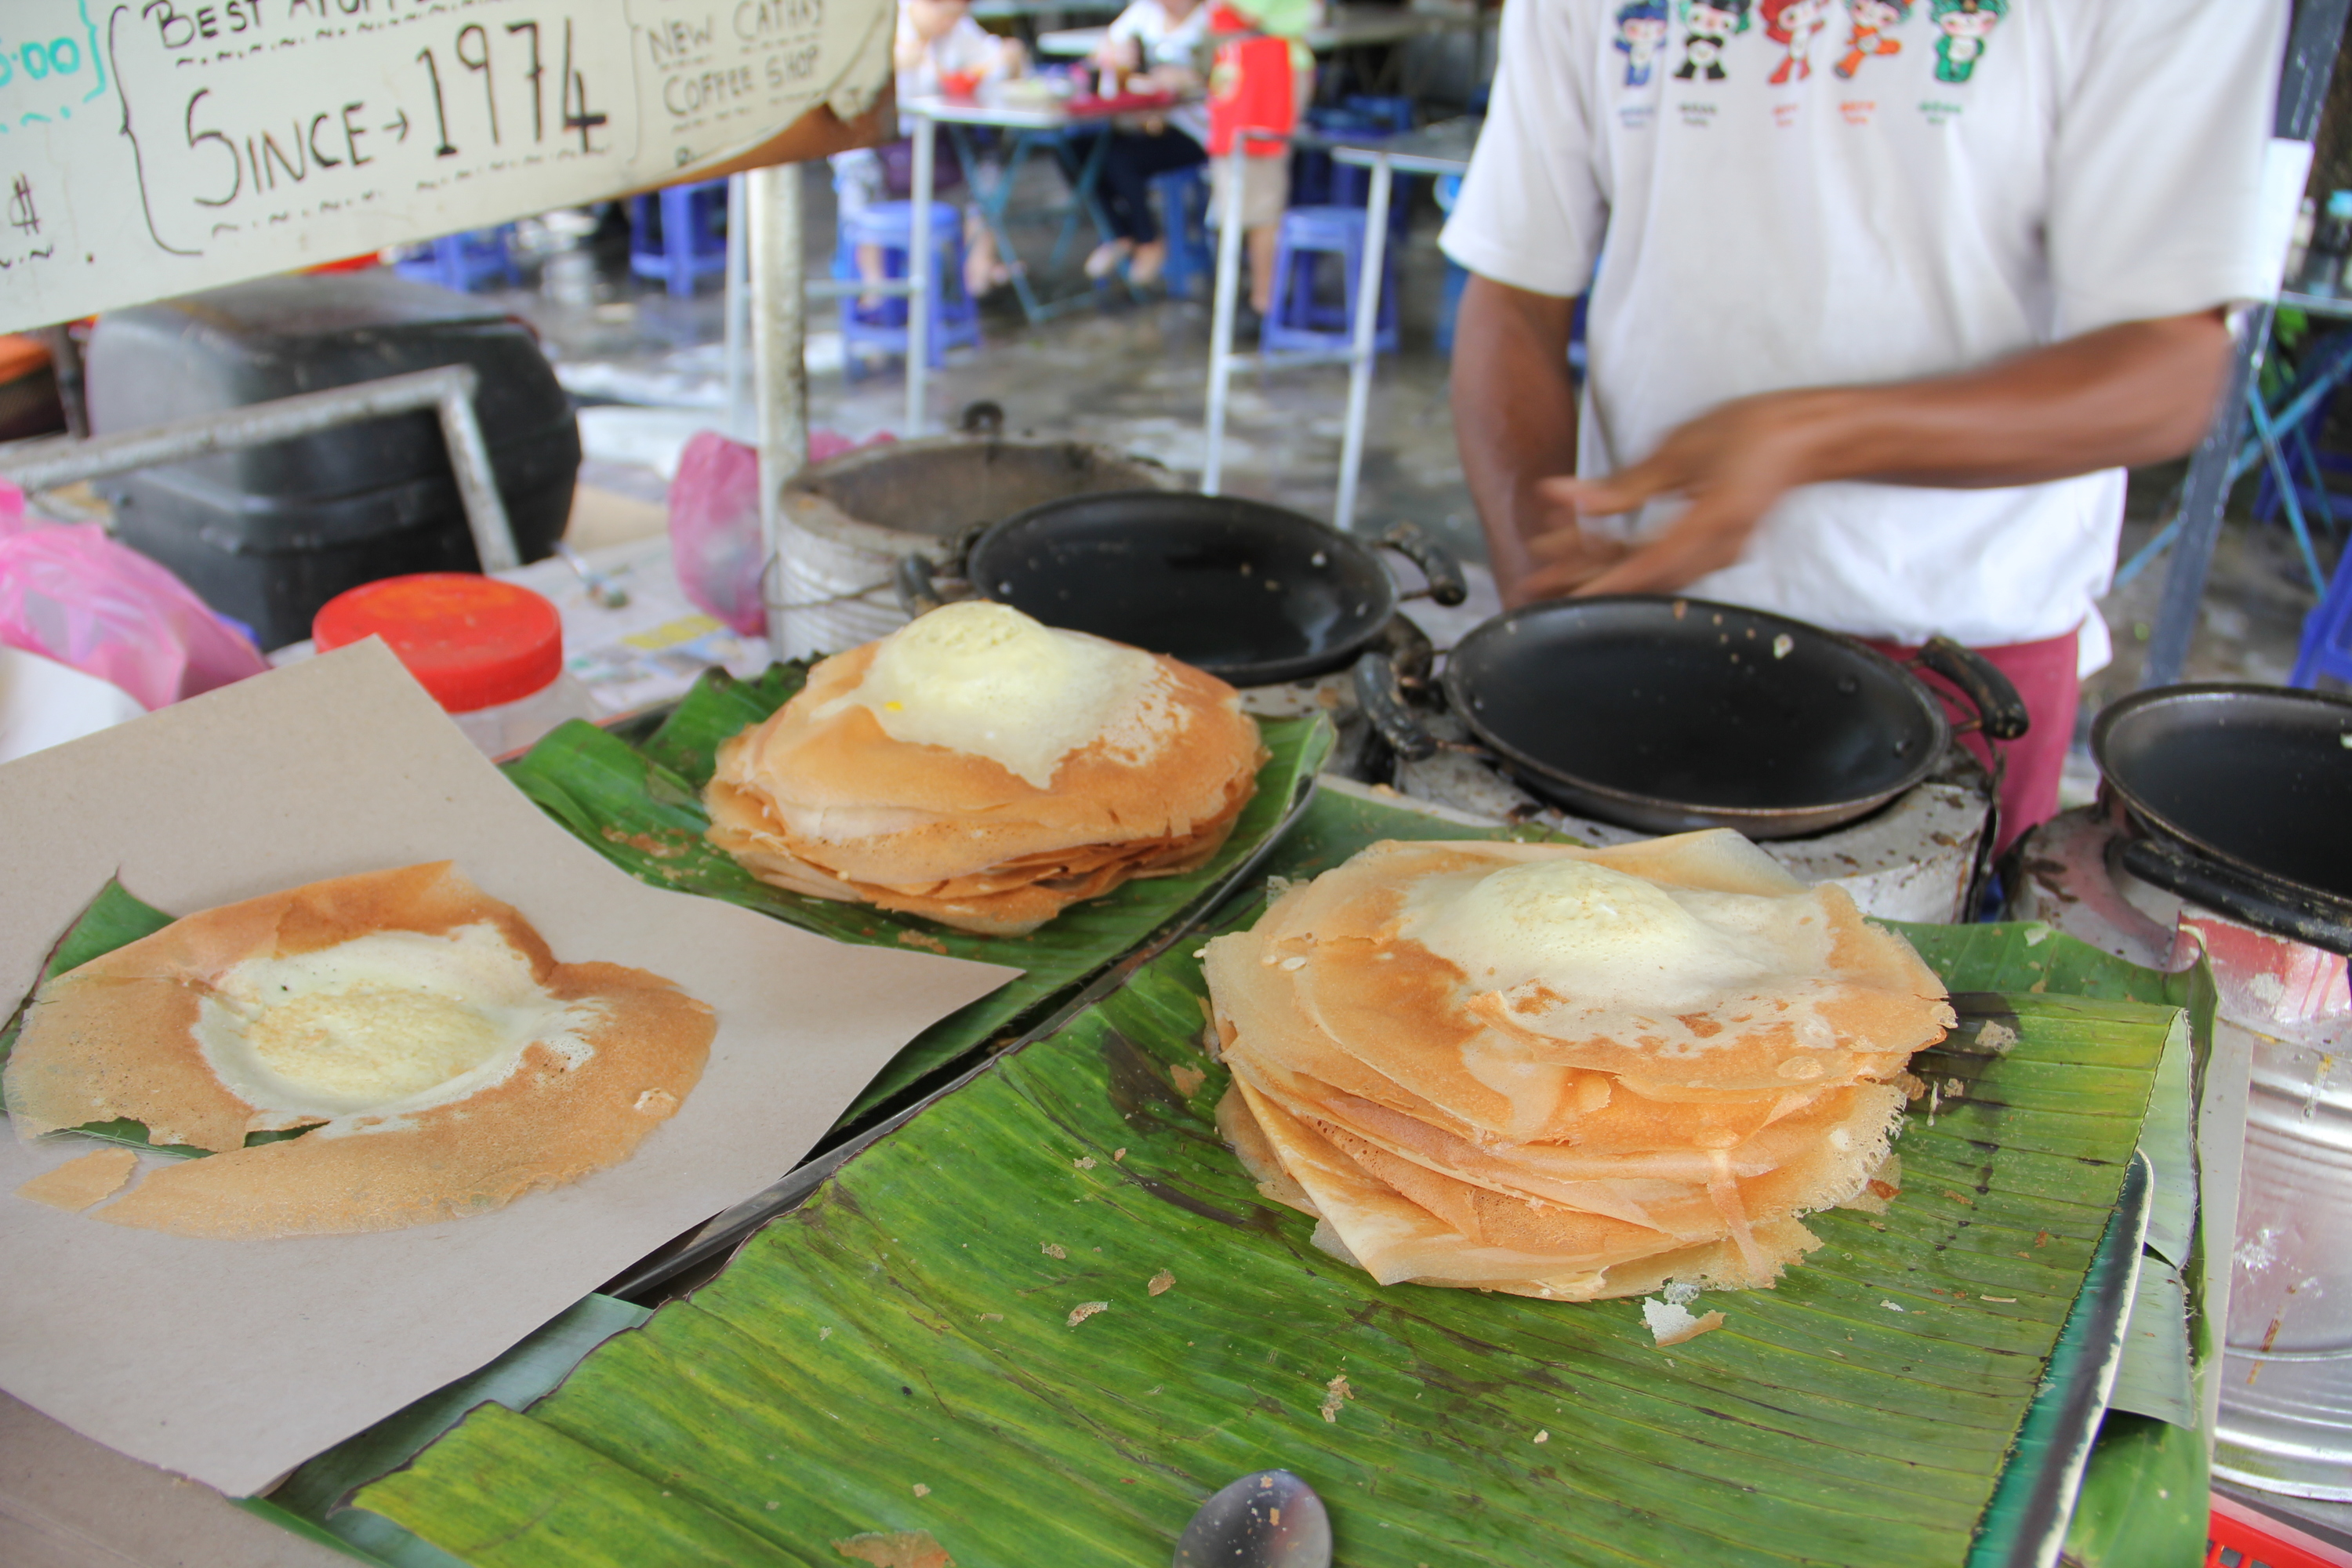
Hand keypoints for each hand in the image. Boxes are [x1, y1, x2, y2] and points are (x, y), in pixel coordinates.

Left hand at [1531, 391, 1835, 596]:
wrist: (1808, 434)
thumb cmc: (1755, 431)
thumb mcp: (1680, 449)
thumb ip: (1624, 485)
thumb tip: (1570, 500)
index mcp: (1713, 524)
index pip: (1643, 567)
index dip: (1596, 583)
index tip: (1557, 593)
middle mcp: (1719, 549)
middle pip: (1639, 576)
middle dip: (1583, 576)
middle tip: (1535, 575)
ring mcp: (1720, 551)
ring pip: (1648, 571)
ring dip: (1600, 564)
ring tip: (1553, 556)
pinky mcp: (1715, 545)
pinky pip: (1664, 560)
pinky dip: (1626, 555)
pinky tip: (1596, 544)